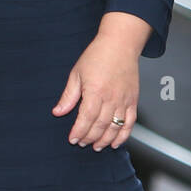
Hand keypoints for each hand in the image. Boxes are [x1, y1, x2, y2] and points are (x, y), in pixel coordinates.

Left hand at [52, 18, 148, 149]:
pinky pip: (130, 122)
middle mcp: (111, 98)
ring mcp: (124, 100)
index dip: (79, 131)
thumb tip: (58, 112)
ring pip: (115, 127)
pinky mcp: (133, 100)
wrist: (120, 44)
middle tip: (82, 143)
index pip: (86, 118)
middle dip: (90, 138)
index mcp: (96, 91)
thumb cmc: (98, 55)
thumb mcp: (77, 74)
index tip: (73, 139)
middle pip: (100, 125)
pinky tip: (116, 142)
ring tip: (97, 146)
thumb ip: (68, 96)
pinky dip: (124, 135)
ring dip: (105, 140)